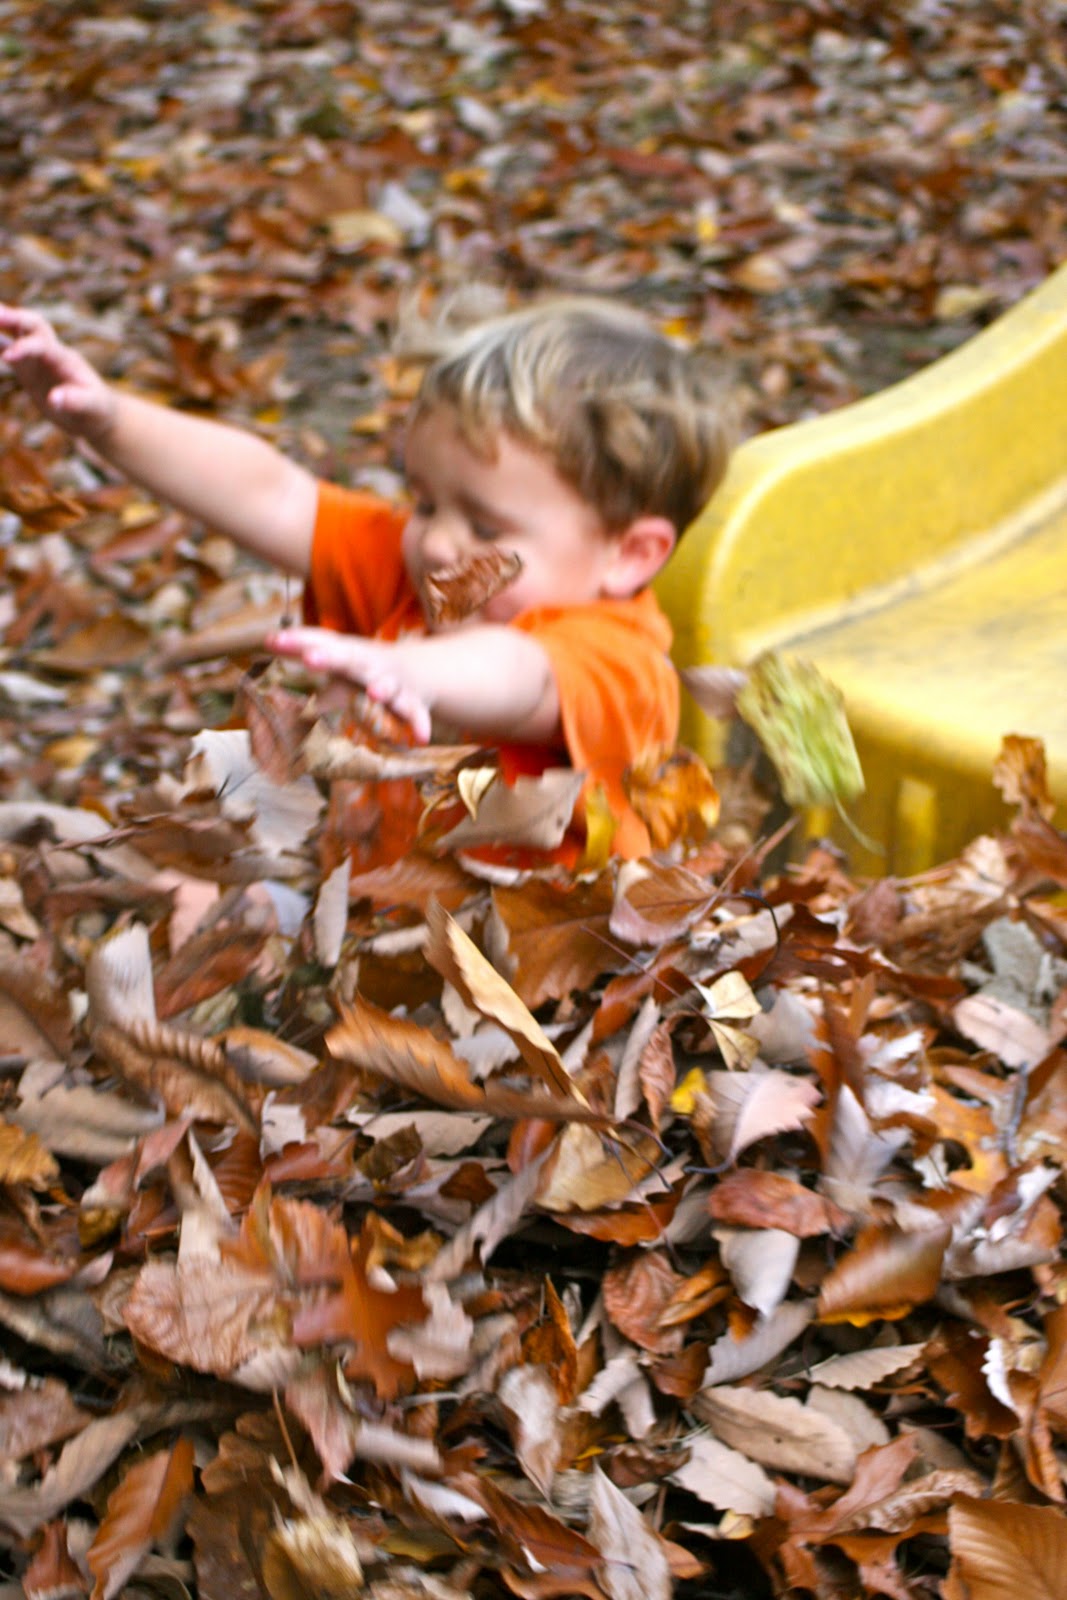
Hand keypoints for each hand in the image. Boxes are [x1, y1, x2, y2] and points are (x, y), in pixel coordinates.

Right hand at [0, 304, 116, 444]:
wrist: (95, 413)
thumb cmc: (97, 410)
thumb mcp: (92, 407)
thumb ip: (75, 401)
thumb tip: (54, 399)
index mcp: (65, 359)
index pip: (43, 345)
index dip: (25, 348)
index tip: (7, 358)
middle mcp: (50, 352)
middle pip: (31, 324)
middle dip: (12, 317)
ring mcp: (37, 358)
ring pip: (16, 333)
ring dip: (1, 322)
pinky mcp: (27, 368)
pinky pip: (7, 350)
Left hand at [267, 626, 433, 743]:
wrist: (418, 671)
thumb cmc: (363, 669)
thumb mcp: (338, 664)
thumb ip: (307, 658)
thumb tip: (266, 652)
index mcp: (347, 652)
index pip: (319, 642)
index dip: (297, 641)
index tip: (273, 641)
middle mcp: (369, 662)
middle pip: (350, 658)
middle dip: (331, 657)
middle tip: (310, 658)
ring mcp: (393, 681)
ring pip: (387, 684)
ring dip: (382, 687)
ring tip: (375, 694)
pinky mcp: (413, 701)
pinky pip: (416, 713)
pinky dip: (420, 723)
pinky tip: (420, 738)